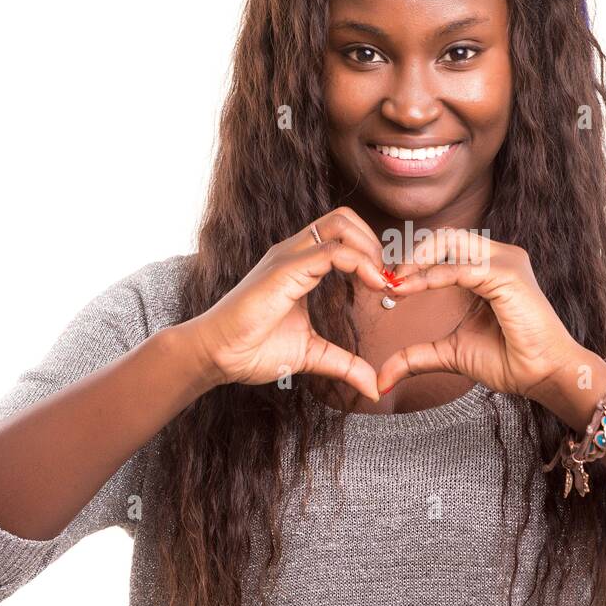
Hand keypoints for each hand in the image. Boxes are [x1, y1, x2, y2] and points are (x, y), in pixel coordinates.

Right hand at [177, 207, 390, 400]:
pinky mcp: (285, 270)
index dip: (371, 254)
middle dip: (374, 242)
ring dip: (370, 248)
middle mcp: (293, 253)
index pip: (341, 236)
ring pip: (340, 225)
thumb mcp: (312, 355)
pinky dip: (360, 262)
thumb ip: (344, 364)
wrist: (217, 355)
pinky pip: (331, 251)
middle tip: (387, 278)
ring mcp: (288, 257)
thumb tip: (373, 386)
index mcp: (299, 265)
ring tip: (381, 281)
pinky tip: (373, 285)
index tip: (387, 286)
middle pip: (344, 219)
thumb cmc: (253, 349)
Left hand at [376, 228, 586, 402]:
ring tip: (396, 282)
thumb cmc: (509, 361)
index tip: (388, 284)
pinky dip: (431, 276)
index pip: (446, 247)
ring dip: (418, 259)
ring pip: (452, 241)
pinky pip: (460, 267)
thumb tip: (383, 380)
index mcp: (488, 268)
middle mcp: (499, 257)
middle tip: (388, 279)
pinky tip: (409, 289)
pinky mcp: (507, 274)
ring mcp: (506, 261)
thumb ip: (417, 356)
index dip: (414, 261)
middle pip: (446, 236)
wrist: (542, 375)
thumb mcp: (450, 353)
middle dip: (412, 254)